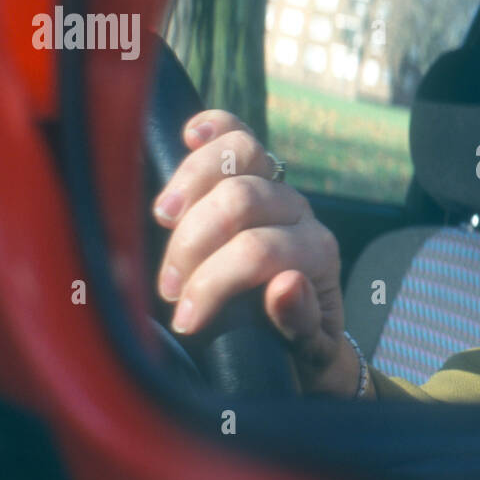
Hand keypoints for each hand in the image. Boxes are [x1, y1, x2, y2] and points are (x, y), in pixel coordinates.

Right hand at [151, 109, 362, 396]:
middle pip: (240, 201)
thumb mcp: (309, 350)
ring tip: (162, 220)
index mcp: (317, 254)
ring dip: (190, 184)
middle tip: (168, 287)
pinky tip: (190, 135)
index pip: (258, 252)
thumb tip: (286, 284)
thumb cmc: (299, 344)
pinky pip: (238, 135)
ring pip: (239, 156)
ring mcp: (278, 186)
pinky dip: (214, 128)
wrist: (305, 331)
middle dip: (193, 244)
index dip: (213, 282)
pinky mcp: (255, 172)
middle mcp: (300, 212)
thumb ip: (301, 323)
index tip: (185, 320)